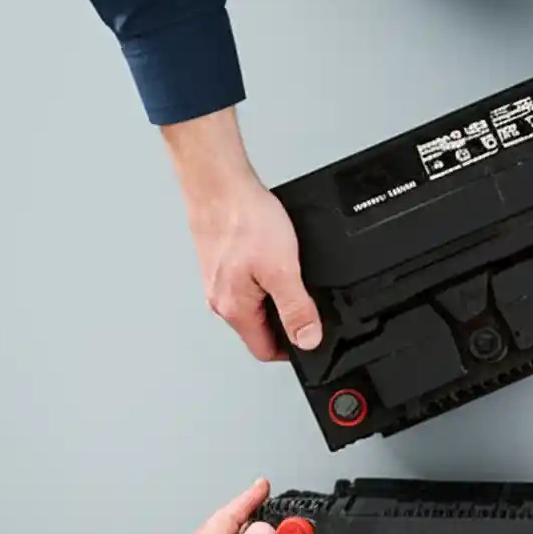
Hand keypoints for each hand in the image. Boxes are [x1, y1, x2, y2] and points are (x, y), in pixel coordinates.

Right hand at [163, 108, 321, 360]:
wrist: (219, 183)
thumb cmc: (244, 219)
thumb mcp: (283, 269)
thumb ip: (297, 308)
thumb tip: (308, 340)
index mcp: (234, 309)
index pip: (265, 350)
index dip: (293, 351)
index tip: (313, 341)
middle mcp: (221, 299)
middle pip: (259, 330)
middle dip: (286, 324)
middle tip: (311, 308)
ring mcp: (219, 281)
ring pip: (253, 306)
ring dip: (276, 301)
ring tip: (294, 281)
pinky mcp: (221, 262)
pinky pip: (247, 284)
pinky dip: (265, 280)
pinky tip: (276, 262)